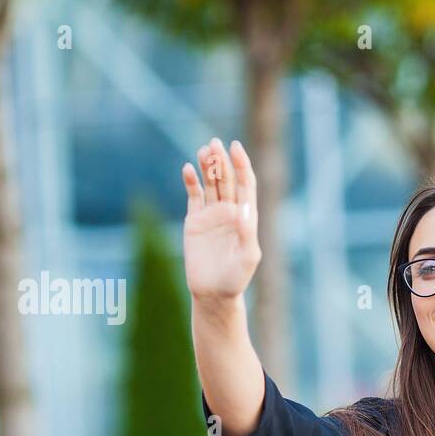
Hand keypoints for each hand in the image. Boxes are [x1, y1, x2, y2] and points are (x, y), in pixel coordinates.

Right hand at [181, 137, 260, 304]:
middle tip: (215, 143)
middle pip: (226, 179)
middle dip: (222, 160)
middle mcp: (229, 211)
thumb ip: (247, 233)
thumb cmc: (236, 278)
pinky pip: (193, 196)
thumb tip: (243, 209)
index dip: (241, 165)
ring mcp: (211, 215)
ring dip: (207, 166)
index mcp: (245, 216)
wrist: (213, 292)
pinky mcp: (194, 221)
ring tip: (203, 150)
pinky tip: (187, 169)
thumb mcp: (247, 257)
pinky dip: (190, 182)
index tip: (236, 148)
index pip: (245, 184)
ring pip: (210, 184)